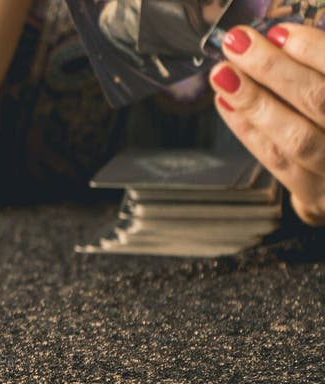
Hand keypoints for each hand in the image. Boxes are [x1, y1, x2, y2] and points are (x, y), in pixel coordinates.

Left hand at [209, 23, 324, 224]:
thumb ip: (318, 69)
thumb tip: (282, 39)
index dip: (313, 51)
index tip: (279, 33)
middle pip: (319, 101)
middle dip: (274, 69)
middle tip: (239, 45)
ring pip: (294, 137)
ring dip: (253, 101)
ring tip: (223, 74)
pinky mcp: (314, 195)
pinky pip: (275, 159)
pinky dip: (247, 128)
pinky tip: (225, 103)